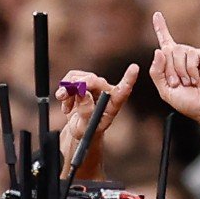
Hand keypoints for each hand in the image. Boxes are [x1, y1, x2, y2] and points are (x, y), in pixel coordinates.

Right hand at [56, 64, 139, 180]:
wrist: (79, 128)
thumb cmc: (87, 130)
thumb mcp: (85, 128)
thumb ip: (86, 113)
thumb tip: (84, 94)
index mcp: (113, 105)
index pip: (123, 91)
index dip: (129, 79)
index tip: (134, 68)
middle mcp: (106, 91)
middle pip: (93, 81)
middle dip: (77, 87)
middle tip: (64, 96)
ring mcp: (95, 84)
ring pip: (80, 78)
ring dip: (68, 91)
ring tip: (67, 108)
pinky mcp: (84, 80)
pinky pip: (72, 77)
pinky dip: (64, 89)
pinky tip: (65, 100)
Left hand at [149, 12, 199, 126]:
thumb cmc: (190, 103)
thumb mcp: (165, 91)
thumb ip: (157, 72)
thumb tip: (159, 50)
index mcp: (174, 66)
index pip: (166, 44)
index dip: (161, 29)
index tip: (156, 14)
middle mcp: (185, 58)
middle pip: (168, 50)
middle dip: (169, 69)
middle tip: (178, 84)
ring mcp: (197, 56)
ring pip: (178, 51)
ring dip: (180, 70)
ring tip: (188, 83)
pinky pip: (191, 54)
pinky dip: (190, 69)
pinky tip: (196, 79)